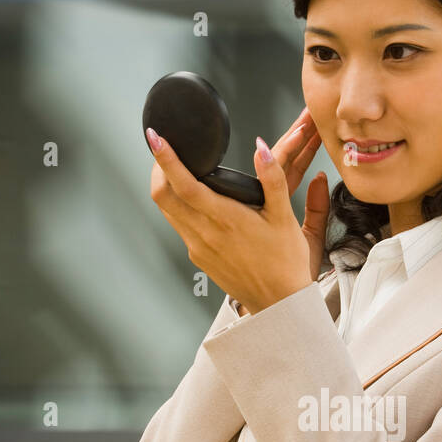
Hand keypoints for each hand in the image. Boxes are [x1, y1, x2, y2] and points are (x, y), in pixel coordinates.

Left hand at [148, 108, 328, 313]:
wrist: (280, 304)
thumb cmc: (285, 263)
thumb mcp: (285, 217)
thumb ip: (272, 179)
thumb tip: (261, 147)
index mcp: (225, 219)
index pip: (184, 185)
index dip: (166, 159)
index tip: (156, 138)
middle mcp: (205, 234)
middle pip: (163, 196)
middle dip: (159, 168)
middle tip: (164, 148)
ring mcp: (198, 247)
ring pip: (168, 211)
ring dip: (166, 188)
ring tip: (176, 169)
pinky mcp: (199, 257)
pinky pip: (180, 226)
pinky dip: (179, 207)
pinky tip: (193, 201)